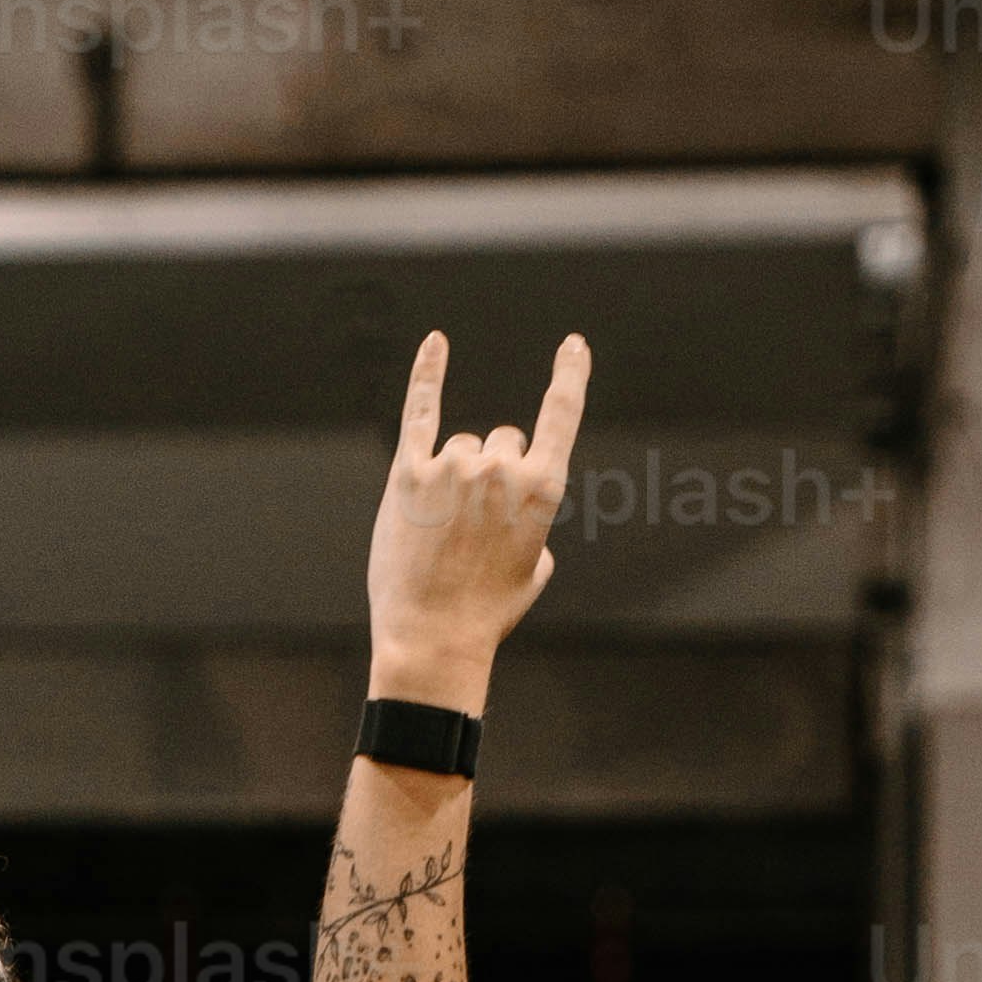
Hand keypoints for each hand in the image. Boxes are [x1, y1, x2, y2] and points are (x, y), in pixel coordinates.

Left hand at [365, 328, 588, 702]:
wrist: (432, 638)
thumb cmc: (487, 612)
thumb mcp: (532, 570)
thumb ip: (531, 523)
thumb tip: (510, 504)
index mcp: (543, 489)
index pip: (562, 414)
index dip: (570, 375)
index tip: (573, 346)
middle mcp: (501, 468)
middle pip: (504, 441)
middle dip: (494, 475)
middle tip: (473, 528)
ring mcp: (453, 468)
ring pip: (462, 447)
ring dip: (456, 478)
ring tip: (443, 532)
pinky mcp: (409, 474)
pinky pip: (421, 410)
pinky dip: (429, 375)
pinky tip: (436, 344)